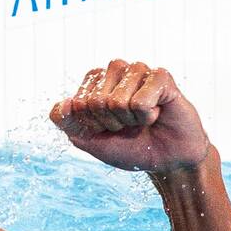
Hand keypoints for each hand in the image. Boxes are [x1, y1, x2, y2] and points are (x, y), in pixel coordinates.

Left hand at [49, 61, 209, 172]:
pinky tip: (156, 113)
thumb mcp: (88, 140)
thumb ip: (67, 122)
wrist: (165, 160)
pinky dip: (147, 116)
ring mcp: (138, 70)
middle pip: (95, 102)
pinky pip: (140, 102)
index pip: (76, 104)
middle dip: (110, 123)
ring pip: (117, 101)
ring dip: (129, 119)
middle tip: (128, 124)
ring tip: (141, 119)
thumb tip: (66, 103)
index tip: (107, 128)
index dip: (92, 125)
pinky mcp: (161, 77)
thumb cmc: (128, 146)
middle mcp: (115, 70)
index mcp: (94, 80)